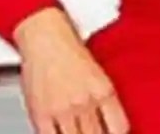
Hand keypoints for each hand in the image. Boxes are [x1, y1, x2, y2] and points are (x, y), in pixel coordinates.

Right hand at [14, 8, 129, 133]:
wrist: (43, 35)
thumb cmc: (68, 50)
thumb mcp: (97, 75)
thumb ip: (105, 103)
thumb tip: (109, 125)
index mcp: (104, 91)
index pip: (118, 129)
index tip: (109, 132)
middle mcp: (85, 101)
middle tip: (90, 129)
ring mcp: (62, 109)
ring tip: (74, 128)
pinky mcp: (41, 113)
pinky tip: (59, 131)